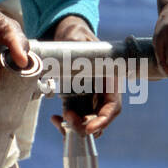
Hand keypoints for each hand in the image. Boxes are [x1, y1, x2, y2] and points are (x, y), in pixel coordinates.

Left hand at [47, 14, 121, 138]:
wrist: (70, 41)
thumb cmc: (78, 38)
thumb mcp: (78, 39)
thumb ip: (77, 42)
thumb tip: (70, 43)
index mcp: (110, 80)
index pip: (113, 106)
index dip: (103, 120)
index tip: (89, 129)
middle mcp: (103, 94)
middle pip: (100, 119)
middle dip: (84, 125)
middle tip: (67, 119)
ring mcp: (91, 101)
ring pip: (87, 124)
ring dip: (73, 127)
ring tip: (58, 119)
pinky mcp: (77, 104)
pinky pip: (75, 121)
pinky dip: (65, 125)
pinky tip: (54, 119)